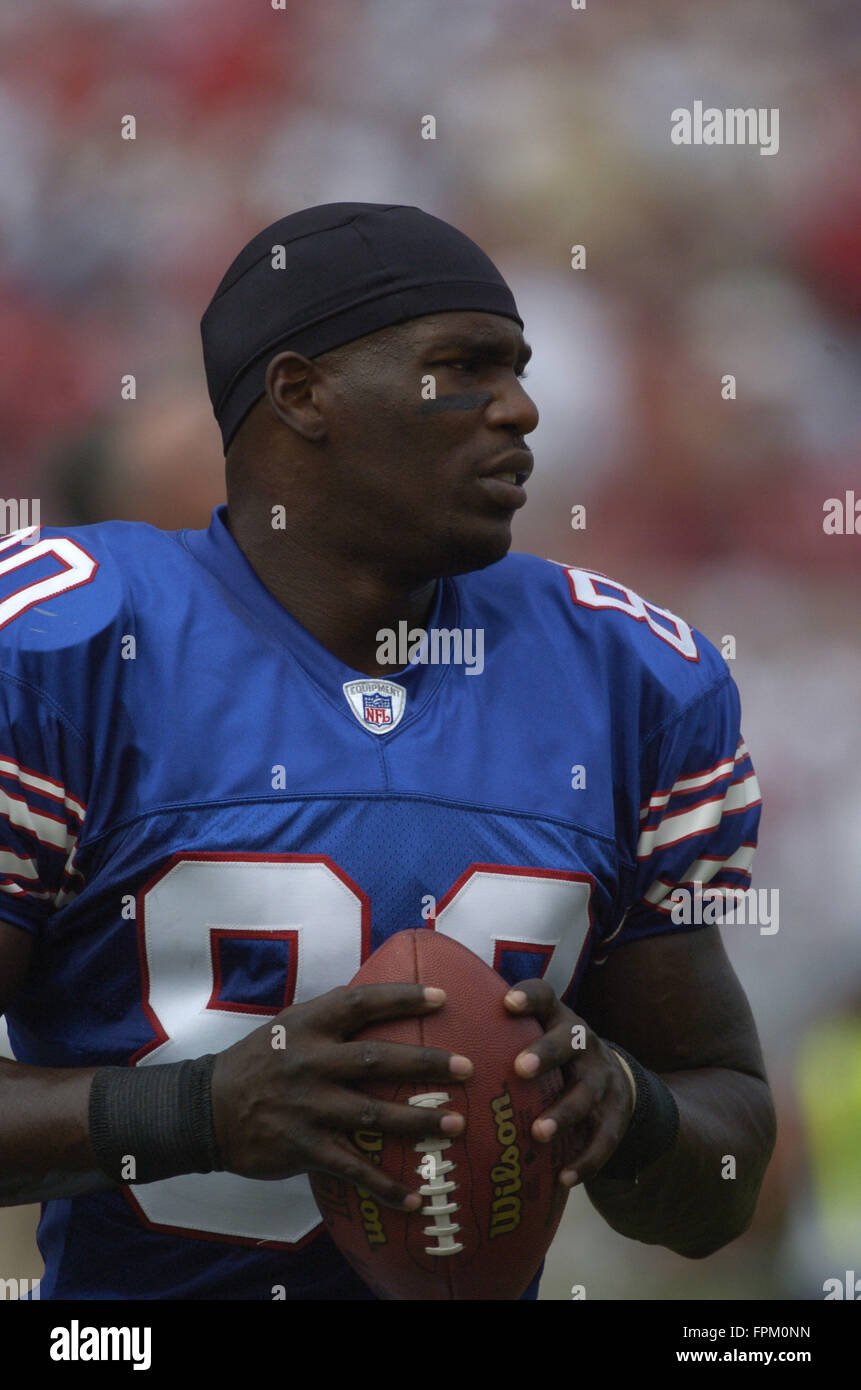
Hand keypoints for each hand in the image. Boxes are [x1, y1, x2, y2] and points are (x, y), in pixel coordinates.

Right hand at [210, 984, 471, 1209]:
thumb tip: (378, 997)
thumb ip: (330, 1014)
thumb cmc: (258, 1062)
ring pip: (371, 1113)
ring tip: (455, 1125)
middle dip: (424, 1062)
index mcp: (308, 1026)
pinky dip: (382, 1186)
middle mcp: (310, 1062)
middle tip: (467, 1067)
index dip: (402, 997)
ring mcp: (308, 1107)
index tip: (443, 997)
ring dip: (416, 1121)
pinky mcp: (303, 1147)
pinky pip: (351, 1168)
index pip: (361, 1003)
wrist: (205, 1109)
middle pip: (376, 1059)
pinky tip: (413, 1197)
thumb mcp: (287, 1025)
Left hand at [504, 979, 634, 1186]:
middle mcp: (583, 1044)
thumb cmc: (552, 1056)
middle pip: (569, 1043)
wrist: (613, 1078)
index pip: (546, 997)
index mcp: (558, 1019)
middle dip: (546, 1054)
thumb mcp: (536, 1032)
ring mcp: (603, 1079)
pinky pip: (604, 1139)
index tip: (508, 1002)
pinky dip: (585, 1160)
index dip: (530, 997)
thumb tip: (432, 1026)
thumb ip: (498, 1030)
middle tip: (520, 1068)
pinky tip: (563, 1177)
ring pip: (586, 1094)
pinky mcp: (615, 1115)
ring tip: (539, 1133)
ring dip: (563, 1114)